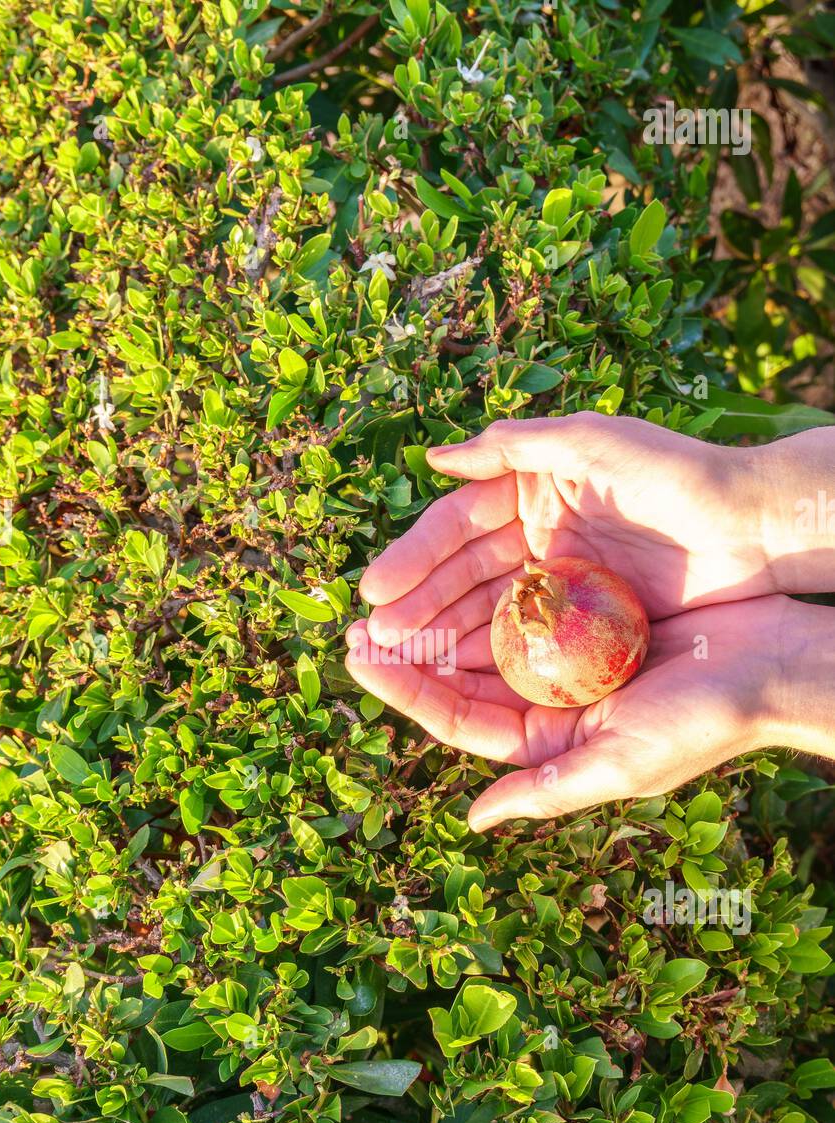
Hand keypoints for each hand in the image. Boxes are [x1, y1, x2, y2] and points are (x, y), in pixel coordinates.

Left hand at [346, 596, 790, 830]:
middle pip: (460, 673)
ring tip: (387, 590)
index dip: (406, 690)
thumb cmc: (704, 721)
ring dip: (437, 612)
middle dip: (408, 649)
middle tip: (356, 621)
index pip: (458, 716)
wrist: (773, 663)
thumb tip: (474, 819)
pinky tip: (453, 560)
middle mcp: (548, 700)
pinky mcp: (587, 613)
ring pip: (482, 633)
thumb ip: (547, 789)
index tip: (360, 658)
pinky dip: (488, 582)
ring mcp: (565, 655)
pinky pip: (524, 596)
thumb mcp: (621, 764)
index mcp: (547, 740)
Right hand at [359, 414, 777, 652]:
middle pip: (461, 577)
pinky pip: (525, 640)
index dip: (413, 558)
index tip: (375, 590)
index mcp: (533, 492)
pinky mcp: (587, 619)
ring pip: (486, 612)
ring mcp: (561, 582)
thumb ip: (515, 446)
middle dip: (417, 607)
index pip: (456, 527)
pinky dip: (488, 656)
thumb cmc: (675, 474)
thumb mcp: (592, 443)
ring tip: (397, 662)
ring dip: (440, 637)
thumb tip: (437, 458)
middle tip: (375, 639)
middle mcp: (538, 538)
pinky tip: (452, 676)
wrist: (752, 526)